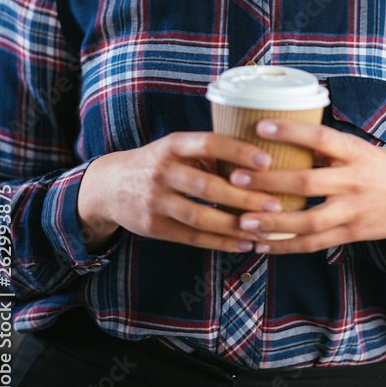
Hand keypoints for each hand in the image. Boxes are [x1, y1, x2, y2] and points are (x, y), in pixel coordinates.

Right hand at [76, 131, 283, 253]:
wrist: (109, 186)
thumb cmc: (159, 162)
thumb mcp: (177, 147)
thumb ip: (210, 152)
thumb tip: (260, 160)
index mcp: (173, 145)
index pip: (209, 143)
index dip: (238, 152)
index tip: (267, 160)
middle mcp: (162, 171)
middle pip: (208, 184)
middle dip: (244, 197)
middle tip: (276, 204)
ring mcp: (155, 201)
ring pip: (200, 216)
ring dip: (235, 225)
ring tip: (264, 229)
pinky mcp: (153, 227)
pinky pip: (191, 237)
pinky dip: (220, 242)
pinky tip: (243, 243)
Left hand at [229, 119, 385, 254]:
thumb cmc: (384, 167)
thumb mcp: (360, 150)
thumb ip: (326, 150)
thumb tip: (280, 143)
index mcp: (356, 152)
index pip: (320, 137)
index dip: (290, 132)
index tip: (259, 127)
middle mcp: (355, 181)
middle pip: (307, 182)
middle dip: (268, 181)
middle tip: (235, 177)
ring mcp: (353, 211)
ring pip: (307, 221)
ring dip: (271, 222)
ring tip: (241, 220)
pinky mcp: (351, 234)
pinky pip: (314, 244)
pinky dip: (285, 246)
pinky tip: (261, 245)